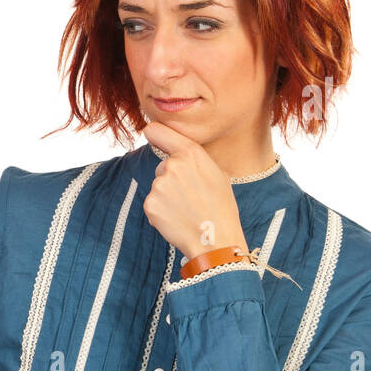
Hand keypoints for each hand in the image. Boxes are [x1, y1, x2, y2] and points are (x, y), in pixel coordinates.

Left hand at [141, 120, 247, 259]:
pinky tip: (177, 218)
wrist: (215, 239)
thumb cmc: (221, 207)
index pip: (157, 131)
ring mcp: (159, 185)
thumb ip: (195, 159)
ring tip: (187, 209)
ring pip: (158, 186)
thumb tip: (179, 155)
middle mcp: (172, 165)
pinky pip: (153, 203)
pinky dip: (161, 211)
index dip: (154, 134)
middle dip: (172, 178)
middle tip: (191, 195)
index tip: (151, 135)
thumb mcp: (217, 173)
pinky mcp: (150, 204)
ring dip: (167, 196)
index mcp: (191, 153)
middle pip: (162, 166)